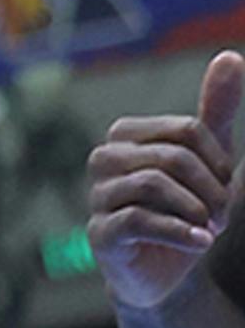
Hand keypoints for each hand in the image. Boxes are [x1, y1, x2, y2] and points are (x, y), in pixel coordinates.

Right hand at [88, 52, 244, 312]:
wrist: (167, 271)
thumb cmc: (184, 208)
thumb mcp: (208, 159)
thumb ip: (215, 110)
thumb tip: (230, 56)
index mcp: (126, 136)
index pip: (186, 131)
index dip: (219, 160)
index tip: (227, 187)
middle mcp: (103, 160)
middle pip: (171, 157)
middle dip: (211, 189)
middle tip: (222, 216)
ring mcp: (97, 197)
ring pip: (153, 185)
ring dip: (197, 211)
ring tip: (210, 230)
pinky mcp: (99, 234)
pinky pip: (138, 221)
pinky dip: (180, 234)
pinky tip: (200, 244)